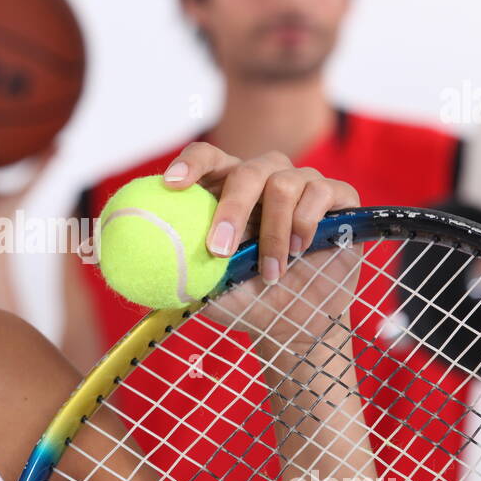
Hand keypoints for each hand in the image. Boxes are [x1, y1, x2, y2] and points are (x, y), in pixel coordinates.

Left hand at [160, 142, 360, 351]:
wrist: (296, 322)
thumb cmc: (246, 299)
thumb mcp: (209, 290)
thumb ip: (183, 272)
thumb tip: (141, 265)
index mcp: (228, 188)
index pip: (207, 157)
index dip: (189, 164)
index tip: (171, 185)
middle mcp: (265, 177)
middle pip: (247, 170)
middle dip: (231, 208)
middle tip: (219, 248)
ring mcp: (303, 182)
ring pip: (284, 184)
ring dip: (274, 233)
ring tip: (270, 272)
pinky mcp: (338, 195)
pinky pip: (321, 191)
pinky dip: (306, 223)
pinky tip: (301, 251)